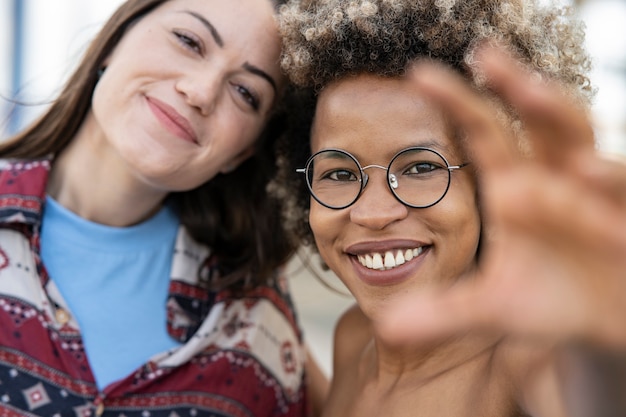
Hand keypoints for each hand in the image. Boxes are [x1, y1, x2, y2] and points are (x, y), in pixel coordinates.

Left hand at [379, 46, 625, 349]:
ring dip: (556, 114)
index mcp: (515, 186)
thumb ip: (443, 314)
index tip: (417, 74)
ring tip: (528, 91)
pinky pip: (622, 190)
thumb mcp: (491, 307)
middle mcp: (553, 177)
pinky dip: (609, 179)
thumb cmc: (549, 301)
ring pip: (579, 139)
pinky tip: (588, 173)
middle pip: (534, 118)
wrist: (604, 324)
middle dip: (512, 85)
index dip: (454, 102)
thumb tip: (389, 330)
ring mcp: (594, 191)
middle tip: (481, 55)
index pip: (481, 133)